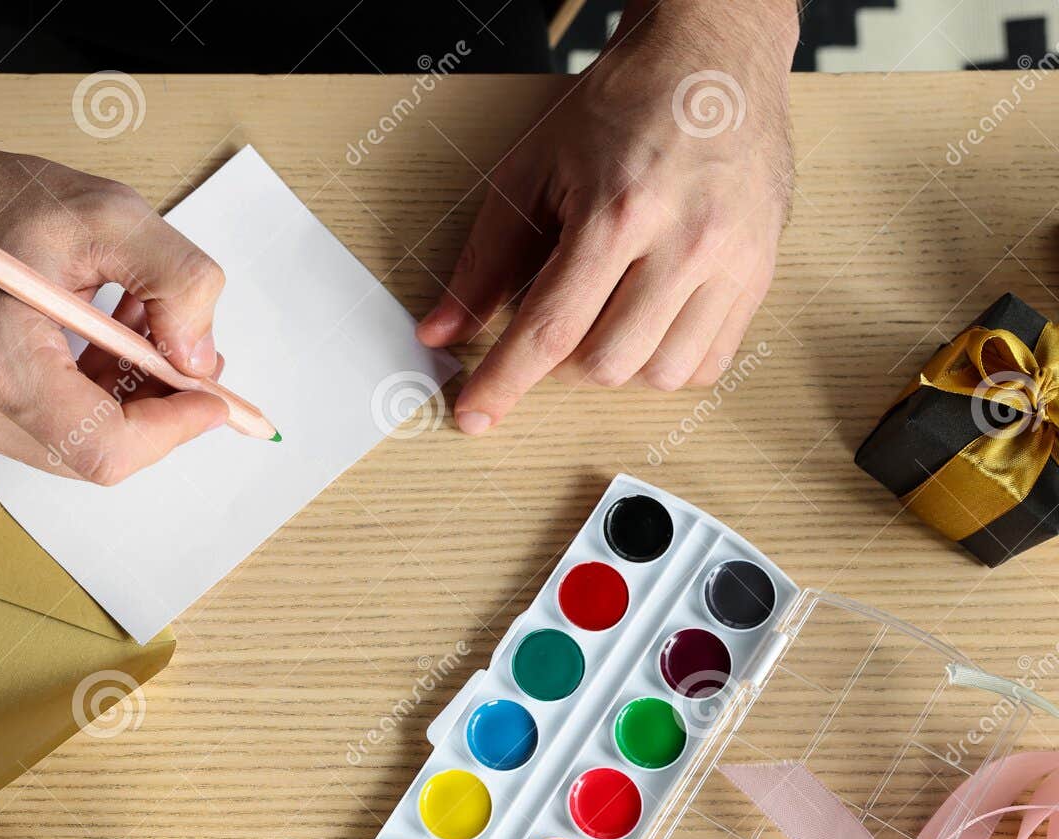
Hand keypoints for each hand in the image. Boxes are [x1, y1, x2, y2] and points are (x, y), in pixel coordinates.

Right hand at [0, 0, 227, 484]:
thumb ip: (177, 284)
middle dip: (155, 414)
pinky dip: (91, 399)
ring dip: (125, 405)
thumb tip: (200, 362)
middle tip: (191, 361)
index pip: (101, 447)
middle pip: (92, 455)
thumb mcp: (108, 215)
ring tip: (143, 332)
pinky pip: (45, 431)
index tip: (215, 399)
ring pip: (73, 448)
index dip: (172, 432)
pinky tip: (105, 343)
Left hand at [417, 0, 797, 433]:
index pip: (552, 329)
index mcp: (620, 212)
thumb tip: (441, 330)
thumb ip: (485, 260)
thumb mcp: (532, 170)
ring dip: (618, 365)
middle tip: (555, 319)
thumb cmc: (623, 105)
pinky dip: (668, 360)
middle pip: (607, 364)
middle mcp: (687, 241)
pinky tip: (647, 320)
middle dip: (564, 363)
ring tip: (604, 314)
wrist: (713, 57)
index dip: (505, 382)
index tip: (475, 415)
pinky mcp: (763, 270)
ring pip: (663, 375)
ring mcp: (735, 260)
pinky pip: (712, 362)